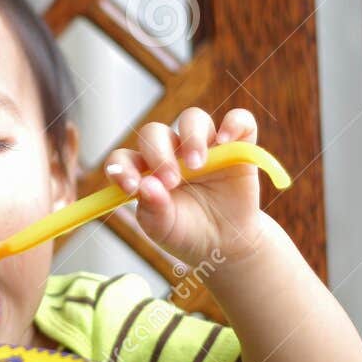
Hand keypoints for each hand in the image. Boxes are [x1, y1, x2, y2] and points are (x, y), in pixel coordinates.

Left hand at [103, 108, 270, 268]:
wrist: (225, 243)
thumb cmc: (187, 232)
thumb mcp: (165, 229)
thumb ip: (153, 209)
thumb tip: (145, 185)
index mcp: (145, 171)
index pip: (124, 158)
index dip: (123, 168)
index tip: (131, 187)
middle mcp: (171, 152)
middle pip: (155, 133)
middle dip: (159, 153)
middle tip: (171, 181)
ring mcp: (203, 146)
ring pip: (193, 119)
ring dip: (192, 137)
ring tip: (198, 165)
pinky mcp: (236, 146)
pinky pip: (239, 120)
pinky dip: (234, 123)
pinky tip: (226, 140)